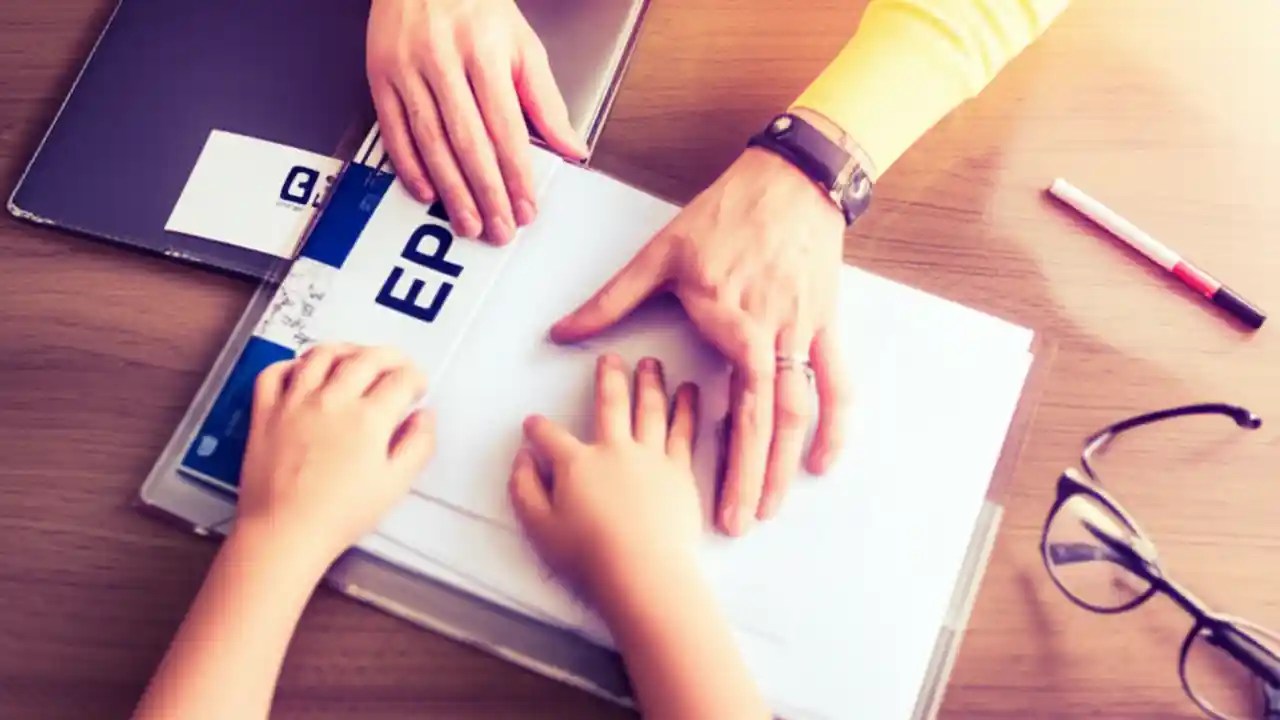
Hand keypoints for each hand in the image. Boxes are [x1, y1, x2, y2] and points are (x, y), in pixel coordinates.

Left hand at [238, 344, 435, 563]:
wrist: (284, 533)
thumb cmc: (338, 515)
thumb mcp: (395, 485)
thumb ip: (417, 446)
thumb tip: (424, 418)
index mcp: (368, 418)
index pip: (401, 379)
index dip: (416, 378)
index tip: (417, 386)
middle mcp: (332, 400)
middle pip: (366, 357)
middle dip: (390, 356)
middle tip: (397, 365)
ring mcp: (295, 402)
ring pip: (321, 354)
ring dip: (345, 349)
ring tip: (355, 356)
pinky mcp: (265, 413)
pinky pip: (274, 372)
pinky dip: (291, 364)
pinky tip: (302, 371)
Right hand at [366, 0, 587, 243]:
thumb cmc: (477, 6)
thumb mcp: (522, 44)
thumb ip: (546, 100)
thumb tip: (571, 147)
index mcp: (485, 52)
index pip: (505, 126)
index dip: (516, 173)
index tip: (526, 207)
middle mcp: (443, 61)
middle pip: (467, 140)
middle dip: (486, 192)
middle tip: (499, 229)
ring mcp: (407, 70)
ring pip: (430, 141)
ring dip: (450, 190)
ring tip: (468, 223)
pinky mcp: (380, 76)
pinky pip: (393, 131)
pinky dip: (409, 166)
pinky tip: (426, 192)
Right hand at [508, 355, 701, 602]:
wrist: (643, 573)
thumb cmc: (589, 557)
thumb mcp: (539, 527)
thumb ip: (524, 489)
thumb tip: (522, 460)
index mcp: (577, 464)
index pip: (550, 436)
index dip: (538, 428)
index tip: (533, 424)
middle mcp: (614, 450)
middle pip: (610, 403)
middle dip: (607, 377)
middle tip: (610, 358)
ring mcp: (650, 457)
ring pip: (650, 408)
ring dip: (650, 382)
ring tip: (651, 363)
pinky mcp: (679, 471)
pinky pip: (683, 431)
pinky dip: (686, 407)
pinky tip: (690, 391)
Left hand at [551, 147, 850, 535]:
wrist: (791, 180)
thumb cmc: (725, 214)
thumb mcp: (660, 254)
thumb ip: (611, 300)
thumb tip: (562, 332)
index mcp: (731, 322)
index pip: (732, 404)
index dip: (726, 458)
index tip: (710, 496)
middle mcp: (770, 336)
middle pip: (769, 421)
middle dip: (756, 478)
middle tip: (740, 523)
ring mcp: (802, 333)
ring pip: (802, 410)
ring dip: (789, 461)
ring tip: (774, 506)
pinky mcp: (824, 326)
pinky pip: (838, 382)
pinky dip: (837, 423)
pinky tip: (825, 460)